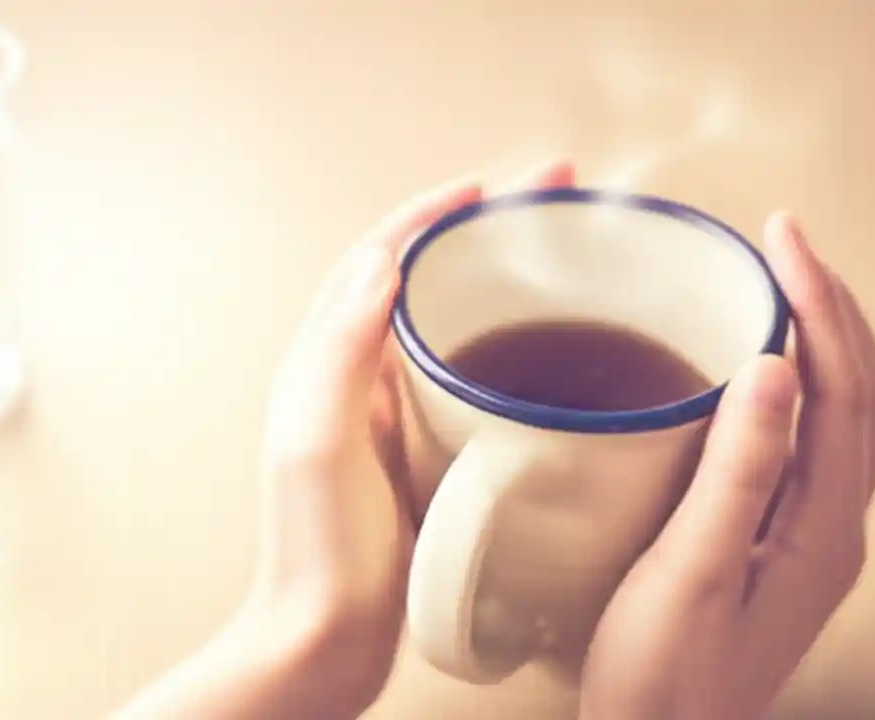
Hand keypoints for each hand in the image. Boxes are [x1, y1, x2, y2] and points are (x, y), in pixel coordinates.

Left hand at [116, 162, 573, 718]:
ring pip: (446, 321)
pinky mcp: (423, 448)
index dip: (429, 215)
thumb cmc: (317, 552)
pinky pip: (466, 375)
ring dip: (494, 279)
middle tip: (546, 199)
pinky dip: (505, 345)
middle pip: (418, 278)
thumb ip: (339, 356)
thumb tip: (376, 265)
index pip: (375, 261)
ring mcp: (391, 412)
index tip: (487, 188)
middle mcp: (354, 378)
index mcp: (324, 365)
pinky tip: (548, 350)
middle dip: (478, 230)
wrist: (327, 639)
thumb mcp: (318, 446)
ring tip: (557, 252)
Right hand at [580, 214, 874, 719]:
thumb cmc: (664, 674)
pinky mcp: (779, 545)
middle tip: (783, 242)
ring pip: (845, 417)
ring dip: (823, 341)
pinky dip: (796, 386)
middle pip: (864, 394)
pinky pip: (810, 444)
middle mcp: (833, 529)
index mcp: (821, 531)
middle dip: (833, 307)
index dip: (821, 305)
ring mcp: (810, 539)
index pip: (846, 392)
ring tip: (779, 284)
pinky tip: (754, 371)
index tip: (781, 238)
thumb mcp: (690, 573)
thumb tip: (776, 368)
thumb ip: (738, 474)